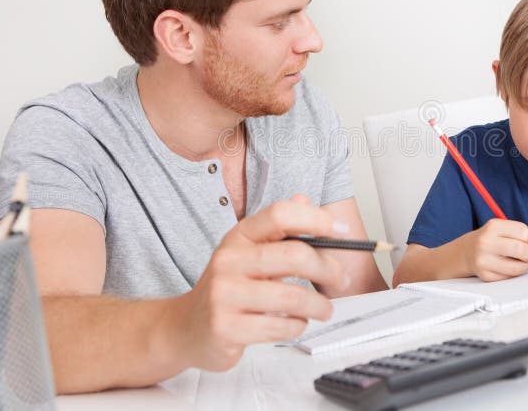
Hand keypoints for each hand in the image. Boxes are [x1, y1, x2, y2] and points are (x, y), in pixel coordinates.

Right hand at [169, 195, 348, 370]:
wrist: (185, 327)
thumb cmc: (227, 288)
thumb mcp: (248, 251)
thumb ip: (279, 229)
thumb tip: (305, 200)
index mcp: (239, 236)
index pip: (280, 214)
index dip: (315, 219)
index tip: (341, 232)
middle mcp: (229, 260)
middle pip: (294, 255)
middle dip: (328, 268)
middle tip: (341, 279)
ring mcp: (224, 294)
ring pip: (291, 296)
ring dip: (318, 305)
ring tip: (324, 309)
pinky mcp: (226, 327)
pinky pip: (279, 326)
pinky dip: (298, 326)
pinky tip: (296, 323)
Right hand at [462, 219, 527, 281]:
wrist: (467, 252)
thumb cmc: (494, 240)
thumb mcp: (510, 231)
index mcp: (493, 226)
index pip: (523, 232)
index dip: (527, 238)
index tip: (520, 239)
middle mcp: (485, 242)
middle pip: (522, 250)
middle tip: (524, 254)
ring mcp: (483, 260)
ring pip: (518, 267)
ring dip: (523, 266)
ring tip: (516, 261)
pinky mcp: (485, 275)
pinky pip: (510, 277)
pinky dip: (513, 273)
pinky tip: (504, 267)